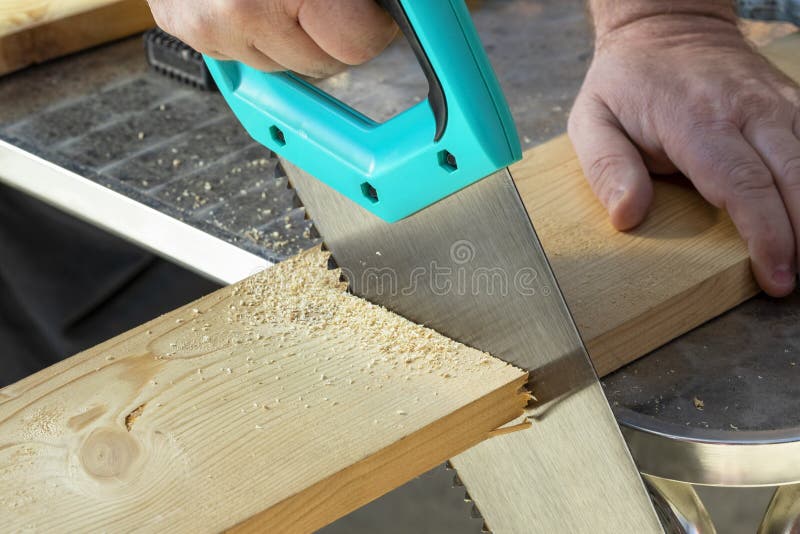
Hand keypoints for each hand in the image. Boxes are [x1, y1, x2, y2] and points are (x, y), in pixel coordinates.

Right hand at [146, 0, 396, 76]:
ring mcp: (209, 25)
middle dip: (335, 34)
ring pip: (284, 65)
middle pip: (325, 64)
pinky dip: (257, 31)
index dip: (372, 25)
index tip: (371, 11)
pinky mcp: (185, 29)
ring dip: (294, 34)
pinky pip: (244, 56)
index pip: (356, 43)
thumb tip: (429, 11)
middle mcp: (241, 10)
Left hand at [568, 14, 799, 296]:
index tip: (775, 276)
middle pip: (794, 177)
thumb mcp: (592, 121)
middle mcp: (748, 109)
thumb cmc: (625, 82)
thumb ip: (607, 169)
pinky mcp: (792, 103)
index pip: (741, 183)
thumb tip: (627, 218)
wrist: (665, 26)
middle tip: (792, 283)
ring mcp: (777, 102)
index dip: (765, 234)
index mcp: (696, 119)